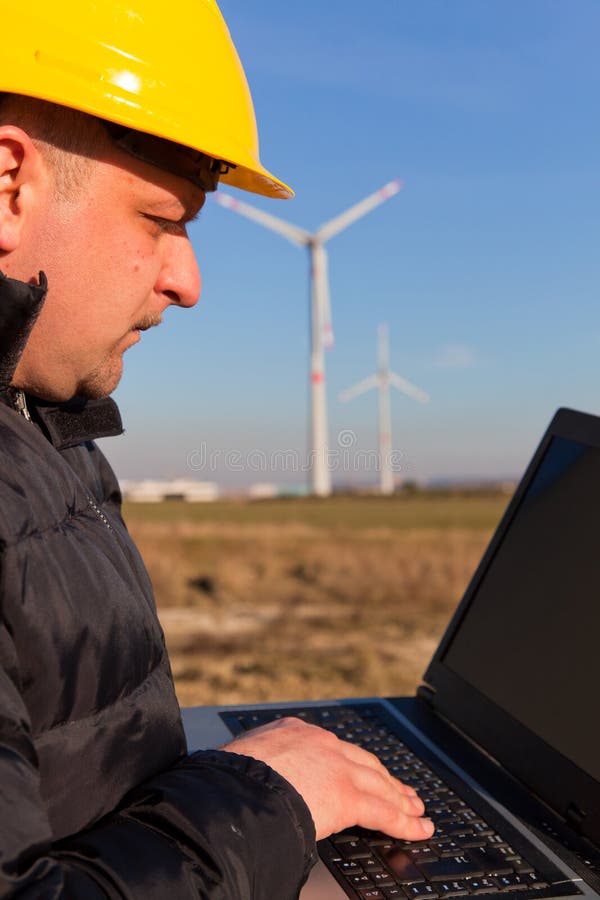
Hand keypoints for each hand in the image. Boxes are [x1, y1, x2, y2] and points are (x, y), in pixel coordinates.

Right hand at [221, 717, 433, 841]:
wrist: (234, 786)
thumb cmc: (227, 779)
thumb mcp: (243, 761)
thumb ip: (260, 768)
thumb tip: (254, 784)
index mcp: (292, 732)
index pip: (330, 748)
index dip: (351, 762)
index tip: (360, 770)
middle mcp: (320, 743)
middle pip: (363, 762)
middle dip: (385, 777)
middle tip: (402, 790)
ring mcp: (337, 767)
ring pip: (379, 784)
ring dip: (400, 799)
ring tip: (415, 810)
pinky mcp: (348, 796)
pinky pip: (384, 812)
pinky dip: (405, 822)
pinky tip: (419, 830)